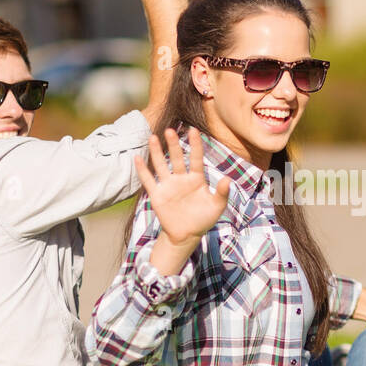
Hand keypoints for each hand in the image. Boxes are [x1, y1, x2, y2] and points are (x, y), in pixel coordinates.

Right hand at [137, 127, 229, 247]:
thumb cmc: (203, 219)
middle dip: (174, 144)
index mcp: (197, 179)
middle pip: (177, 158)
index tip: (193, 130)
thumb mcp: (216, 207)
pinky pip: (148, 180)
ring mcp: (168, 186)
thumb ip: (222, 193)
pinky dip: (142, 170)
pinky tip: (137, 158)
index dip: (195, 144)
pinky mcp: (157, 195)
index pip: (196, 158)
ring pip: (161, 165)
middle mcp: (181, 179)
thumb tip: (228, 180)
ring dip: (157, 152)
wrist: (186, 236)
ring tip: (153, 137)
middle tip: (171, 130)